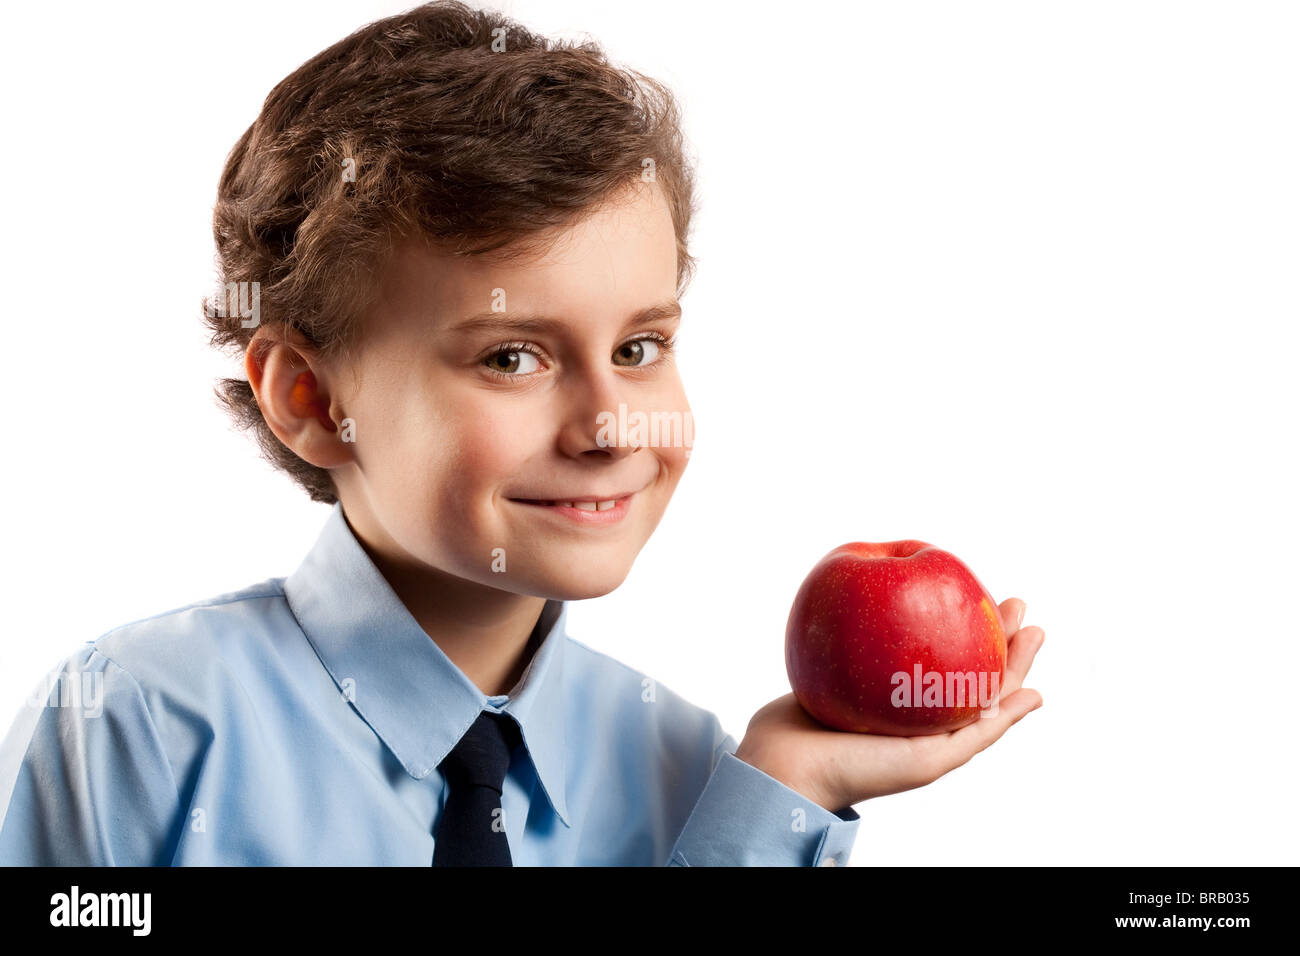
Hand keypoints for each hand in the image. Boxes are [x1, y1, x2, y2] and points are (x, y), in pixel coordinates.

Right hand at [734, 597, 1043, 811]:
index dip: (1012, 656)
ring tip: (961, 589)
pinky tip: (893, 592)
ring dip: (944, 617)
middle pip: (959, 660)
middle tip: (1011, 599)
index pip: (987, 688)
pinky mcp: (846, 670)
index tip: (1030, 623)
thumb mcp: (929, 759)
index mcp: (937, 730)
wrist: (783, 765)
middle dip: (987, 629)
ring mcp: (880, 688)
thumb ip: (978, 731)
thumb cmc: (858, 771)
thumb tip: (1036, 697)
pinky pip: (873, 637)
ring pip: (920, 645)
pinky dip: (887, 614)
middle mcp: (913, 708)